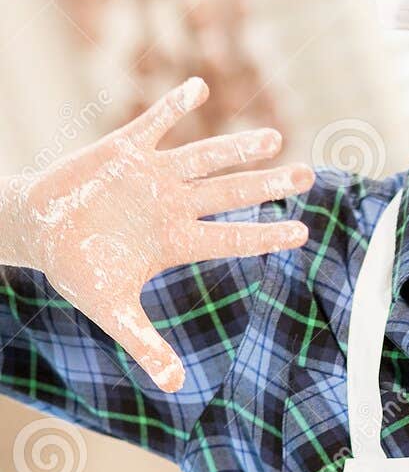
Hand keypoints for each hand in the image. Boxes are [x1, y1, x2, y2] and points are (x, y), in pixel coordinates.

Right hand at [1, 78, 312, 392]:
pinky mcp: (123, 151)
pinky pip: (153, 123)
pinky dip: (173, 106)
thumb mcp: (111, 310)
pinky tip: (199, 85)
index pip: (231, 238)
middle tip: (309, 173)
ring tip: (274, 138)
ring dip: (236, 147)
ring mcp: (152, 176)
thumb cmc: (79, 269)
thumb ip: (145, 344)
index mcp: (177, 241)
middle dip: (267, 183)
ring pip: (203, 157)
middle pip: (230, 193)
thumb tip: (174, 386)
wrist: (37, 231)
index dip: (265, 234)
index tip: (303, 230)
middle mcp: (174, 205)